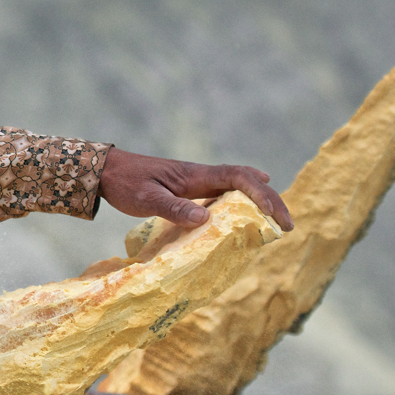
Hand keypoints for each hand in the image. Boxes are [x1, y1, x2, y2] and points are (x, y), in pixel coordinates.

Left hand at [100, 148, 293, 231]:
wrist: (106, 170)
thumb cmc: (125, 183)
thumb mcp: (146, 199)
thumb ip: (173, 208)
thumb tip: (205, 220)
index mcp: (195, 175)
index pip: (238, 178)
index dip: (261, 194)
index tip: (277, 215)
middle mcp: (201, 175)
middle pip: (246, 181)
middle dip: (270, 200)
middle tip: (288, 225)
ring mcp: (196, 181)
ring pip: (237, 186)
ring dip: (260, 200)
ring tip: (277, 222)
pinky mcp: (189, 189)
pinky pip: (223, 193)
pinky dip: (241, 202)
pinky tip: (246, 214)